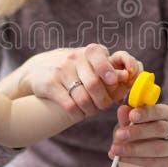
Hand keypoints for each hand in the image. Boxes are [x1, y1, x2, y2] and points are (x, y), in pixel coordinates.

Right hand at [21, 44, 141, 120]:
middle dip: (103, 101)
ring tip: (90, 111)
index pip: (100, 57)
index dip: (109, 72)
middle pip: (94, 85)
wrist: (39, 69)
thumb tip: (128, 78)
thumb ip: (110, 69)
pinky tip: (78, 113)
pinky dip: (77, 114)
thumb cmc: (75, 68)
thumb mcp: (91, 63)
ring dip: (91, 110)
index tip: (114, 83)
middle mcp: (74, 58)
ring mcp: (60, 71)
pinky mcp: (49, 85)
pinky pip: (69, 105)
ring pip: (83, 98)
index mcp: (90, 52)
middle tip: (103, 106)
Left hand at [108, 103, 167, 166]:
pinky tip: (121, 158)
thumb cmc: (137, 136)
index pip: (160, 110)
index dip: (145, 113)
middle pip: (160, 128)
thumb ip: (127, 118)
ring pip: (157, 147)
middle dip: (138, 132)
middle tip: (119, 135)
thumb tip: (122, 109)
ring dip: (133, 149)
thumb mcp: (129, 125)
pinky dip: (135, 160)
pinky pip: (154, 162)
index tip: (131, 116)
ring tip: (115, 149)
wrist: (142, 162)